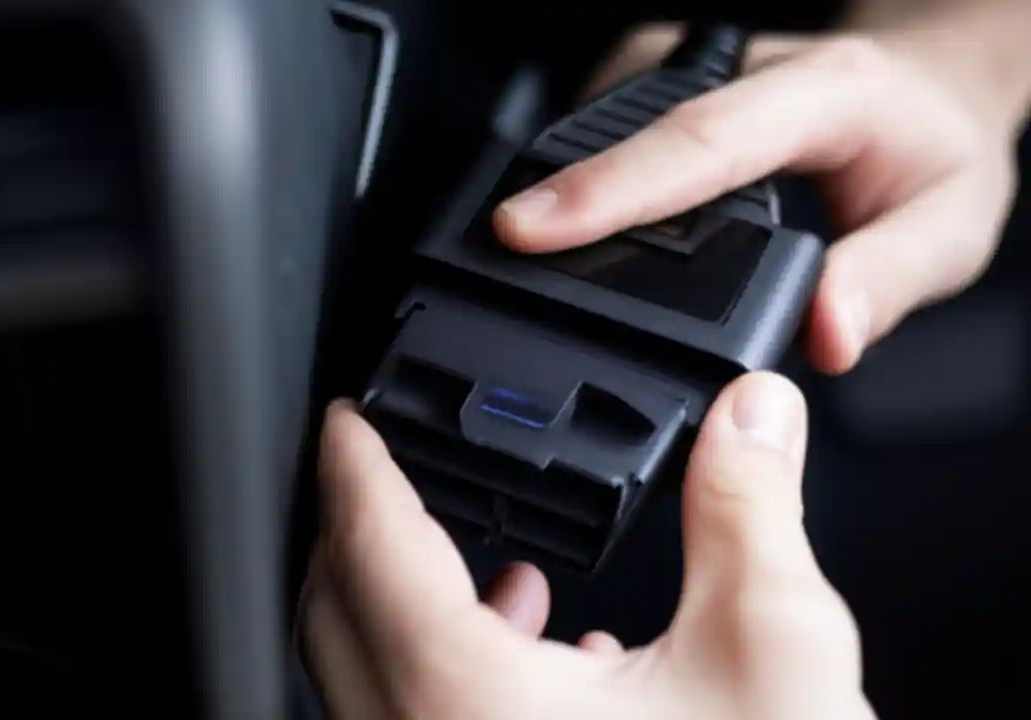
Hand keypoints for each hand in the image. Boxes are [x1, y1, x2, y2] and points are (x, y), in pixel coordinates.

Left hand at [299, 374, 874, 718]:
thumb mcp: (771, 654)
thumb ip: (745, 513)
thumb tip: (752, 417)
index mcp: (463, 699)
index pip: (370, 544)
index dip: (353, 466)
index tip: (344, 424)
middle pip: (336, 611)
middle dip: (358, 530)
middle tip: (392, 472)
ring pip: (365, 678)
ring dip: (409, 604)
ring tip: (502, 566)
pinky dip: (451, 674)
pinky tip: (546, 660)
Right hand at [494, 19, 1025, 373]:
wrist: (924, 88)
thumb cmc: (931, 151)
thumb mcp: (950, 227)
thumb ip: (886, 282)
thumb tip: (820, 338)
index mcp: (819, 94)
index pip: (696, 143)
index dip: (607, 191)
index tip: (528, 231)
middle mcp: (745, 71)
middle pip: (624, 135)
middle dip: (556, 205)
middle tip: (496, 270)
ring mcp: (694, 69)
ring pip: (597, 125)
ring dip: (561, 193)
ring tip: (525, 259)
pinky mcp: (660, 81)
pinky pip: (597, 127)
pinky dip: (576, 179)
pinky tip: (570, 222)